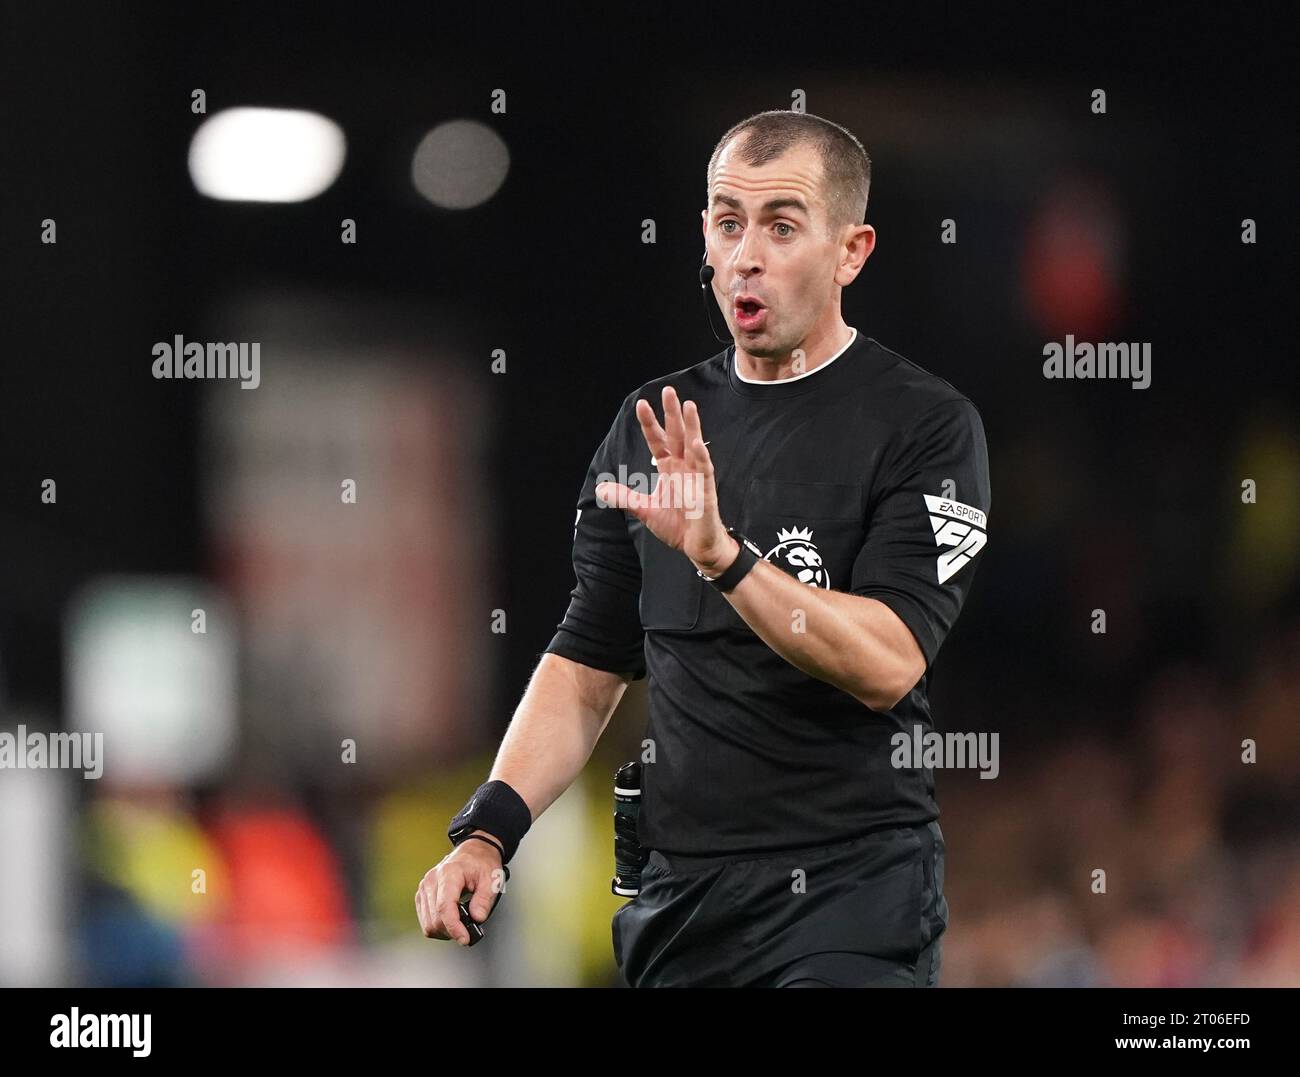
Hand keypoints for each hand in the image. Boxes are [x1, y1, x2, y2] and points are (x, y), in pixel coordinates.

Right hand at [415, 830, 506, 944]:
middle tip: (469, 930)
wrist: (473, 851)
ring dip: (445, 931)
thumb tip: (477, 918)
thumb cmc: (482, 863)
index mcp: (449, 873)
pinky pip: (425, 920)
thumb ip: (485, 900)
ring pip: (428, 923)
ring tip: (461, 925)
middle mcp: (432, 880)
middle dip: (452, 931)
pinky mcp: (422, 895)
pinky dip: (438, 926)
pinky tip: (451, 921)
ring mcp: (424, 887)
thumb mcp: (492, 879)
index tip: (465, 939)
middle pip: (435, 919)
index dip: (454, 927)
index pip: (444, 906)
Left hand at [595, 386, 736, 574]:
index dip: (650, 424)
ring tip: (688, 405)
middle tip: (669, 391)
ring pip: (694, 445)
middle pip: (677, 435)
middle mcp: (683, 467)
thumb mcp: (645, 509)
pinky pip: (703, 470)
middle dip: (672, 414)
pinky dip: (700, 456)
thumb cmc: (677, 525)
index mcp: (669, 468)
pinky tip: (694, 443)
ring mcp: (696, 476)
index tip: (642, 405)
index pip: (658, 441)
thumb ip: (626, 497)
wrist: (696, 546)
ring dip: (691, 426)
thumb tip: (601, 488)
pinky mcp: (706, 490)